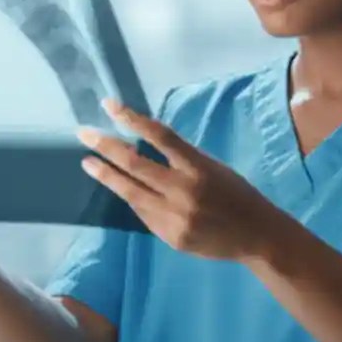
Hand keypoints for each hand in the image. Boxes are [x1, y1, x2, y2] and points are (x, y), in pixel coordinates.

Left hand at [75, 97, 284, 262]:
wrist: (257, 236)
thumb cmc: (237, 194)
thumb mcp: (214, 167)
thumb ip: (181, 159)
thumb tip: (143, 147)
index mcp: (198, 167)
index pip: (159, 136)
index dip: (131, 119)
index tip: (108, 105)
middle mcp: (184, 190)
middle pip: (135, 164)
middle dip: (105, 146)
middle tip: (84, 133)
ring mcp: (174, 216)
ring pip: (130, 192)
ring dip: (106, 175)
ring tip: (88, 162)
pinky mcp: (169, 236)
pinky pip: (143, 213)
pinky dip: (131, 198)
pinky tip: (120, 188)